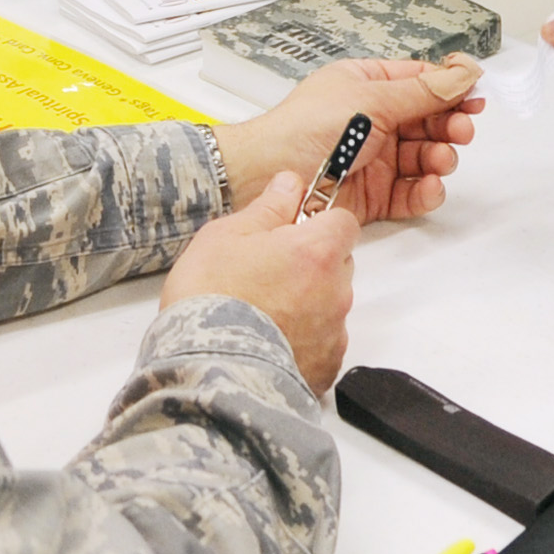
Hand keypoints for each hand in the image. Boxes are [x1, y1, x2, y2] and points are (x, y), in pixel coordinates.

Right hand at [160, 172, 358, 391]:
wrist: (208, 369)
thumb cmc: (212, 297)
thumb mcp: (227, 235)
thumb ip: (268, 207)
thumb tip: (290, 184)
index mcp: (316, 251)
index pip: (344, 223)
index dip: (319, 223)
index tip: (293, 230)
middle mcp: (335, 291)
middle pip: (338, 265)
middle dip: (312, 264)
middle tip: (267, 273)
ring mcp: (333, 333)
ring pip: (330, 305)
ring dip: (307, 304)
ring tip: (261, 313)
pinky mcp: (325, 369)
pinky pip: (323, 344)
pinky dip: (303, 341)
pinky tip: (268, 341)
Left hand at [215, 59, 485, 224]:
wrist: (271, 174)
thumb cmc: (307, 127)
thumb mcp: (370, 99)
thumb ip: (422, 91)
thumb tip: (463, 73)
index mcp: (368, 85)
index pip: (421, 81)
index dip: (451, 88)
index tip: (477, 95)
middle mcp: (374, 120)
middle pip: (429, 121)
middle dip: (450, 125)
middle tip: (461, 130)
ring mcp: (376, 158)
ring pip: (425, 157)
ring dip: (441, 158)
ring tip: (440, 160)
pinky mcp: (375, 194)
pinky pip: (412, 192)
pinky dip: (427, 191)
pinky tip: (431, 186)